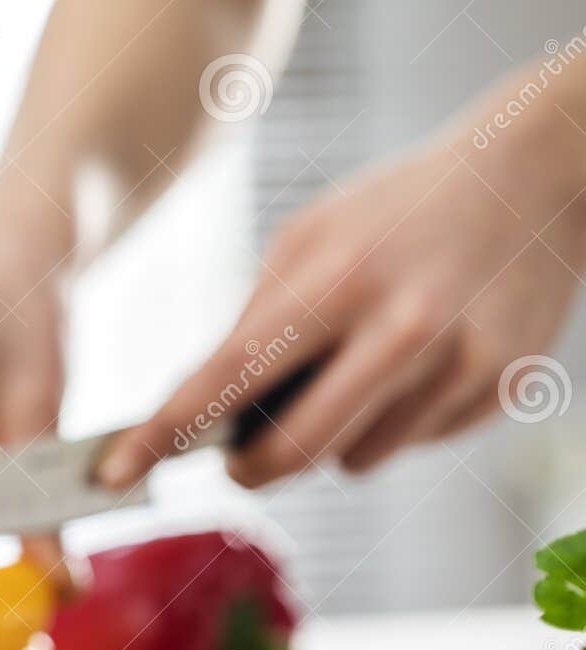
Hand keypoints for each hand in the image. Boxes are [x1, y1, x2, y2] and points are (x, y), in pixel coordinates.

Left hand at [100, 91, 585, 489]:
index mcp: (335, 280)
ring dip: (329, 440)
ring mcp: (457, 364)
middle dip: (247, 468)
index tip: (113, 474)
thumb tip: (194, 411)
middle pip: (290, 452)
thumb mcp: (308, 240)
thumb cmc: (395, 212)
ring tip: (351, 374)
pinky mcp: (499, 388)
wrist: (534, 175)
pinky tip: (410, 367)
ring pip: (351, 460)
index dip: (160, 434)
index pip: (225, 378)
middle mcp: (401, 328)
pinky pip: (408, 446)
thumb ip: (253, 323)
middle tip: (232, 458)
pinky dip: (389, 424)